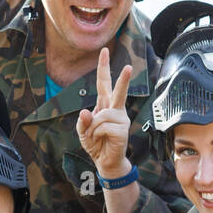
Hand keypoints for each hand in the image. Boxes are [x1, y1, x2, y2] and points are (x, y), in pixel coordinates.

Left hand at [77, 46, 133, 179]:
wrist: (106, 162)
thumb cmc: (96, 144)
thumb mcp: (83, 132)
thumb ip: (83, 121)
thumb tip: (86, 111)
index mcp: (105, 106)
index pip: (104, 83)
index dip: (103, 67)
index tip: (104, 51)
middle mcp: (115, 110)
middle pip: (118, 91)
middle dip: (123, 79)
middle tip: (129, 66)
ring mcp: (121, 119)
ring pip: (101, 115)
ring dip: (93, 128)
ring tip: (96, 137)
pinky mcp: (123, 130)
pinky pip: (103, 126)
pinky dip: (97, 134)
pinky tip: (102, 140)